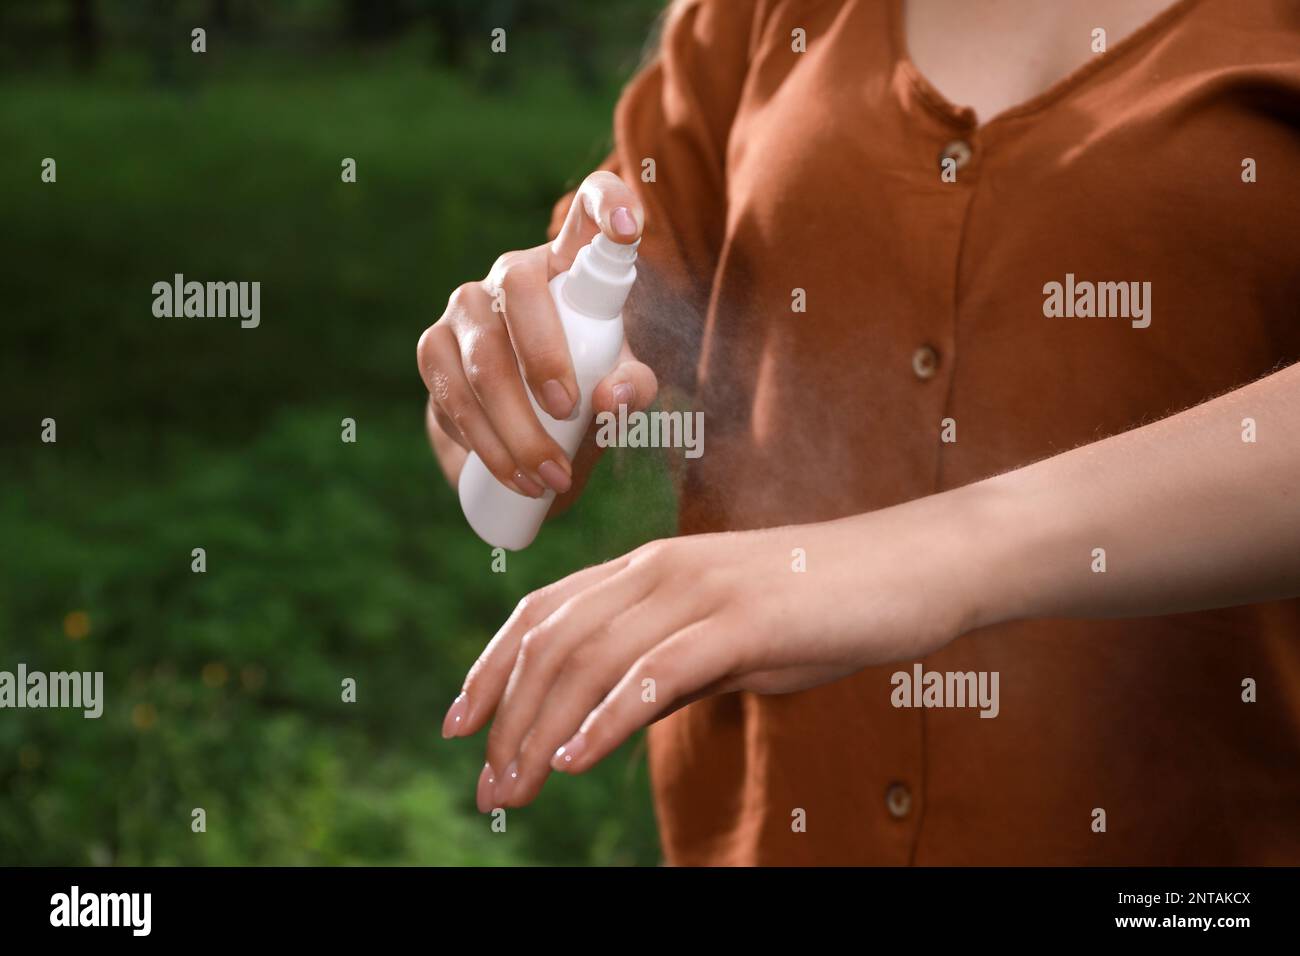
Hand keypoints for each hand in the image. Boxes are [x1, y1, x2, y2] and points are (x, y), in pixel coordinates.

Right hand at [417, 171, 657, 500]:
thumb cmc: (583, 391)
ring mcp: (467, 308)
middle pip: (520, 287)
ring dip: (515, 423)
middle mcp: (513, 273)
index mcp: (569, 266)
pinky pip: (451, 391)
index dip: (608, 205)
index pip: (587, 213)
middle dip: (543, 354)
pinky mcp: (433, 350)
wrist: (519, 434)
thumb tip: (609, 399)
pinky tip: (513, 473)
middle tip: (568, 411)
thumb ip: (632, 389)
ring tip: (551, 475)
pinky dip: (485, 440)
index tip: (632, 225)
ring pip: (481, 355)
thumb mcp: (617, 389)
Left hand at [441, 491, 991, 811]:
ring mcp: (701, 589)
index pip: (543, 611)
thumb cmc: (822, 608)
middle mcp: (660, 568)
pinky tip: (578, 758)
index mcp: (649, 568)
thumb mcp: (728, 639)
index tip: (458, 725)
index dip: (490, 668)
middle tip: (488, 788)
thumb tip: (611, 717)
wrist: (911, 570)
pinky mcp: (744, 619)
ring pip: (591, 657)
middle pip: (553, 641)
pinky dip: (610, 717)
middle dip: (506, 717)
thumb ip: (666, 667)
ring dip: (543, 728)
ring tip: (517, 787)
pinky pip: (660, 670)